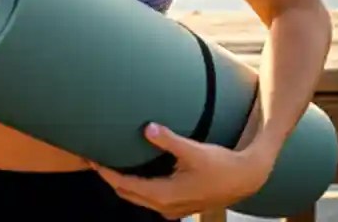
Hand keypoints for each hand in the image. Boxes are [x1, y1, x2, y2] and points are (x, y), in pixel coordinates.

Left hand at [89, 122, 274, 219]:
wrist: (246, 179)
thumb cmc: (222, 165)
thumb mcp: (194, 150)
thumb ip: (169, 140)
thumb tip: (148, 128)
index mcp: (164, 194)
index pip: (124, 184)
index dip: (106, 172)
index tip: (91, 158)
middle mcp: (164, 206)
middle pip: (127, 193)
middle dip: (110, 176)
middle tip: (95, 157)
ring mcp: (171, 209)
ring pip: (137, 197)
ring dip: (123, 182)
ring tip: (111, 162)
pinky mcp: (178, 205)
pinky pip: (149, 198)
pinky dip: (138, 186)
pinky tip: (137, 171)